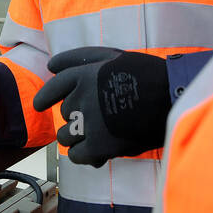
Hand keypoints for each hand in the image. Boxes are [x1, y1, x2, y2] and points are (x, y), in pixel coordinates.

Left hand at [33, 47, 170, 166]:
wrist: (172, 97)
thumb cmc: (146, 74)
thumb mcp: (113, 56)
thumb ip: (81, 58)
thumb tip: (50, 65)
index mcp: (83, 75)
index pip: (53, 88)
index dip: (44, 97)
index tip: (40, 105)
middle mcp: (81, 98)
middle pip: (64, 114)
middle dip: (75, 117)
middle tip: (98, 118)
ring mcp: (89, 124)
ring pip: (66, 137)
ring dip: (77, 138)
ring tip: (98, 136)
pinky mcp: (99, 146)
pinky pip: (78, 156)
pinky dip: (86, 156)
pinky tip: (98, 153)